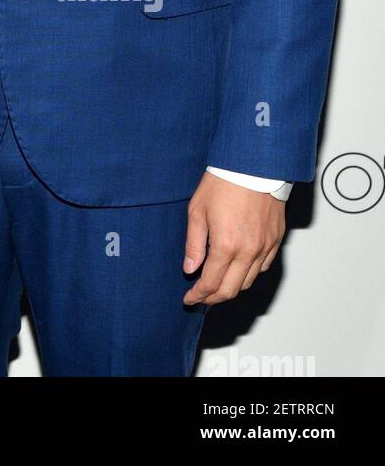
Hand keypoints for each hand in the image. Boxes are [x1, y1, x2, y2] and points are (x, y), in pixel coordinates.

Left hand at [182, 171, 285, 305]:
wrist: (253, 166)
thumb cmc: (223, 183)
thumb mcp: (198, 210)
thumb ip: (194, 244)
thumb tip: (189, 269)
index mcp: (227, 245)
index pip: (211, 283)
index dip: (198, 295)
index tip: (189, 299)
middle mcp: (249, 251)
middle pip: (232, 290)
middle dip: (213, 298)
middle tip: (201, 297)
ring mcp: (265, 247)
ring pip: (249, 281)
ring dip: (232, 288)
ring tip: (217, 284)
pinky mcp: (276, 241)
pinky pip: (263, 267)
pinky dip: (249, 274)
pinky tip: (237, 269)